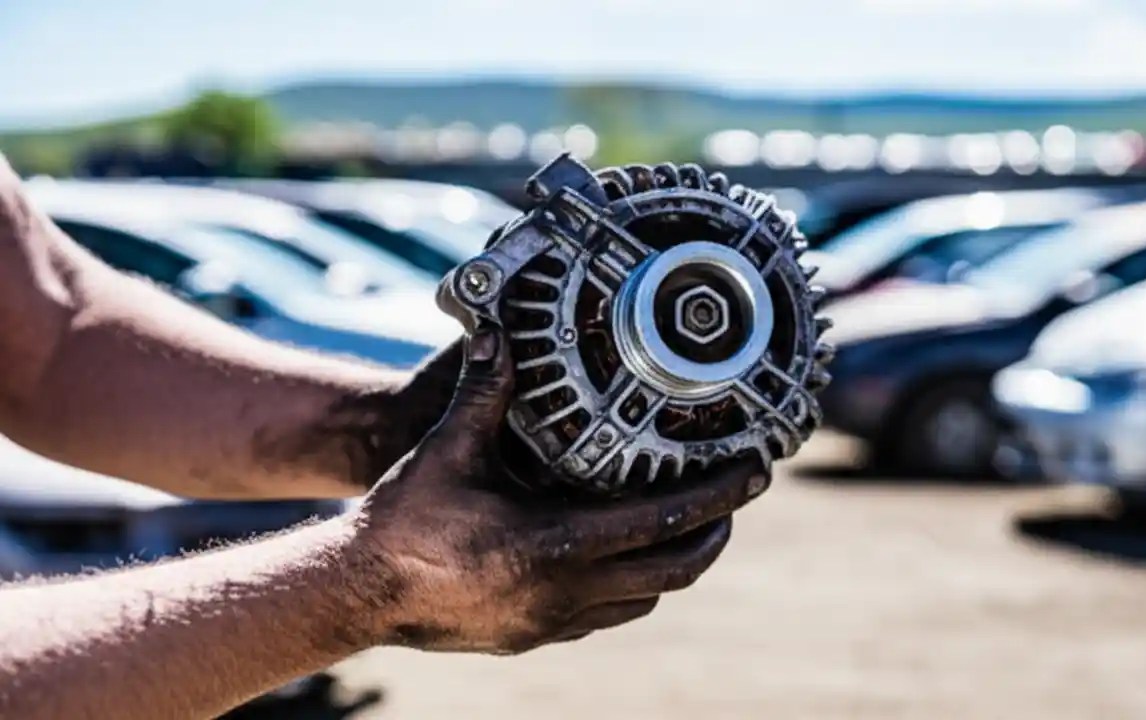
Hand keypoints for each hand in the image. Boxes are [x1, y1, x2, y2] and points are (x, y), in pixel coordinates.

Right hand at [345, 328, 769, 654]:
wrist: (355, 594)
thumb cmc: (401, 521)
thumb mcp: (446, 451)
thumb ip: (483, 393)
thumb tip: (498, 332)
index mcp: (554, 544)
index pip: (666, 521)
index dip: (720, 494)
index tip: (756, 471)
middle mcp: (564, 592)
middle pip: (675, 569)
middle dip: (714, 531)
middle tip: (734, 495)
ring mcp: (553, 622)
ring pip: (646, 597)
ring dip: (676, 560)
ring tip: (690, 519)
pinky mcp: (537, 637)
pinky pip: (610, 614)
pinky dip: (635, 584)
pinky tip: (626, 553)